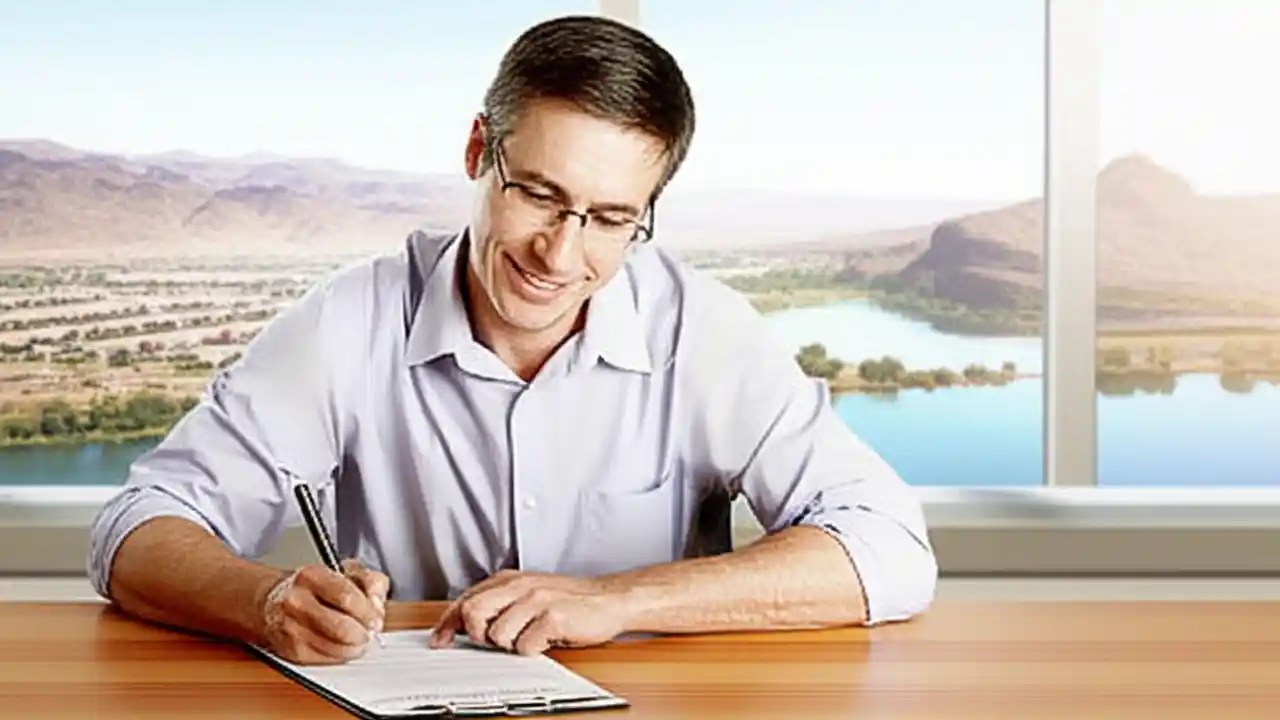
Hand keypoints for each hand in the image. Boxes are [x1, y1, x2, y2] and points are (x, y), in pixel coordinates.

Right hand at [258, 561, 389, 664]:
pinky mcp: (291, 651)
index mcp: (311, 576)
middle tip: (370, 632)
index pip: (346, 597)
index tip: (376, 618)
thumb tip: (377, 605)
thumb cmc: (314, 588)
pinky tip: (343, 646)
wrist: (272, 602)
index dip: (368, 611)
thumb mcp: (344, 572)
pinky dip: (341, 656)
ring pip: (336, 647)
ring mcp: (291, 628)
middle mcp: (296, 601)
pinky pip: (326, 660)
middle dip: (363, 633)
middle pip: (341, 627)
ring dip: (355, 647)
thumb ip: (370, 581)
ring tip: (358, 639)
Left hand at [429, 570, 631, 655]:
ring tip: (529, 636)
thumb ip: (499, 602)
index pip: (467, 599)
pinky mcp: (553, 618)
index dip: (447, 622)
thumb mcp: (530, 592)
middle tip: (493, 640)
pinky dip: (532, 650)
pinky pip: (525, 646)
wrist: (609, 599)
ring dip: (510, 644)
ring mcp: (537, 600)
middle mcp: (521, 586)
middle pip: (472, 613)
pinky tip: (545, 640)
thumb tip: (463, 623)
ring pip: (497, 635)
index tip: (439, 639)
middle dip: (476, 634)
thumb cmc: (569, 599)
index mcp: (511, 579)